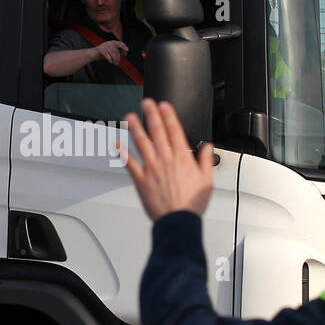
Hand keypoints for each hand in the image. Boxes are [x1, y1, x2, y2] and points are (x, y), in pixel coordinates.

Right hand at [95, 39, 128, 64]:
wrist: (93, 54)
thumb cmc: (104, 54)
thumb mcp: (112, 53)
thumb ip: (119, 53)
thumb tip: (126, 53)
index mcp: (113, 43)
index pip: (120, 43)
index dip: (124, 46)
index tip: (127, 50)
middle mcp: (109, 43)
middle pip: (116, 50)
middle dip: (118, 57)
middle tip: (117, 63)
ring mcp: (104, 45)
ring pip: (111, 52)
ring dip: (114, 59)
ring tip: (115, 63)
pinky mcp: (99, 48)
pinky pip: (105, 53)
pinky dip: (108, 57)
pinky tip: (110, 61)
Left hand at [120, 99, 213, 221]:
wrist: (178, 221)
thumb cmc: (191, 204)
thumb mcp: (206, 181)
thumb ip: (205, 161)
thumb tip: (207, 147)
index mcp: (182, 158)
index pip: (174, 130)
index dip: (168, 115)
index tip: (163, 105)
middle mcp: (165, 159)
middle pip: (157, 131)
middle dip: (151, 114)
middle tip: (146, 103)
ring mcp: (152, 168)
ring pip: (141, 143)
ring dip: (135, 128)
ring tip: (130, 116)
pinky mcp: (141, 180)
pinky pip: (129, 163)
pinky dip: (122, 153)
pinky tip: (117, 144)